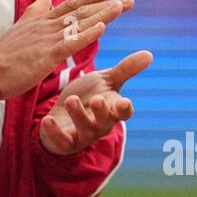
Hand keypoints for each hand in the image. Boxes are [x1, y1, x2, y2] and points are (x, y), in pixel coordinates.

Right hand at [0, 0, 132, 99]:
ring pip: (79, 24)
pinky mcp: (45, 56)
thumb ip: (36, 10)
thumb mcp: (20, 27)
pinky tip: (102, 29)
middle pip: (80, 11)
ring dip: (102, 15)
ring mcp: (46, 40)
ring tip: (121, 6)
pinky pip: (70, 44)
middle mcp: (46, 26)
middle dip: (106, 4)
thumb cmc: (3, 55)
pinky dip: (86, 35)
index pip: (71, 4)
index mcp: (42, 20)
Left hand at [38, 49, 153, 155]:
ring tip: (70, 99)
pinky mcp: (65, 142)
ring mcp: (83, 135)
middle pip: (105, 122)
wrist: (64, 116)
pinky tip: (47, 120)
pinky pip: (61, 141)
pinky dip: (54, 132)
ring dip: (78, 115)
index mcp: (112, 109)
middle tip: (97, 100)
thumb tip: (149, 53)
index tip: (124, 102)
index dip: (124, 109)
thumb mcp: (105, 81)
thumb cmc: (89, 96)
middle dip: (101, 112)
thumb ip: (125, 70)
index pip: (123, 112)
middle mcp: (100, 124)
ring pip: (84, 129)